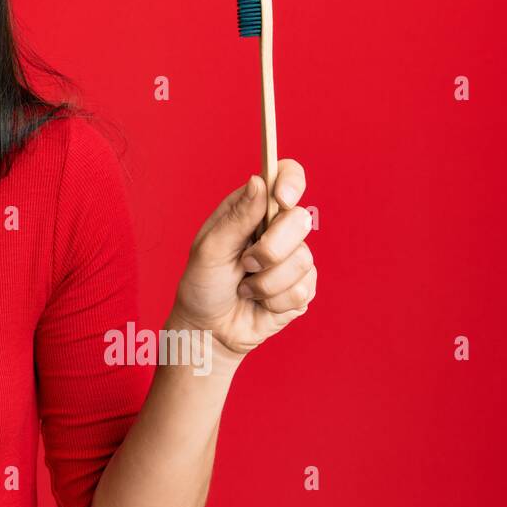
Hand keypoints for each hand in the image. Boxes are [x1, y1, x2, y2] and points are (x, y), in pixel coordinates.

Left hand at [170, 159, 315, 361]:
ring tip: (245, 287)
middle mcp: (277, 229)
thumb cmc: (203, 284)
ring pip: (303, 260)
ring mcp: (293, 259)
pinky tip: (259, 302)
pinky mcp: (302, 288)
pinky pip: (304, 290)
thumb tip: (258, 181)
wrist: (209, 329)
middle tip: (245, 264)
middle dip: (270, 249)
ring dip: (266, 282)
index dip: (291, 182)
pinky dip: (274, 300)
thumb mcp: (210, 249)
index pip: (286, 177)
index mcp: (253, 209)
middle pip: (301, 220)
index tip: (282, 199)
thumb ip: (237, 217)